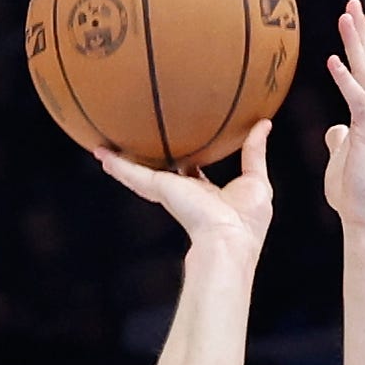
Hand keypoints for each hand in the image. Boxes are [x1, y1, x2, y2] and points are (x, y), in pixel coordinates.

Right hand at [97, 120, 273, 259]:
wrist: (228, 239)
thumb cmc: (245, 221)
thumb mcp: (255, 179)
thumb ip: (254, 152)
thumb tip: (263, 125)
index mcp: (207, 194)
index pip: (193, 175)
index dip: (188, 164)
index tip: (183, 148)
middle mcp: (184, 194)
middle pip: (161, 175)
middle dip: (149, 163)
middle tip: (135, 146)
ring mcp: (168, 193)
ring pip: (139, 175)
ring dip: (121, 164)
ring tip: (104, 151)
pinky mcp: (159, 189)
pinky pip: (132, 174)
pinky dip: (117, 164)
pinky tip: (101, 153)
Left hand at [320, 4, 364, 239]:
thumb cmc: (352, 188)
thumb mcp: (342, 154)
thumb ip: (340, 138)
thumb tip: (334, 129)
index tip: (363, 17)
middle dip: (361, 32)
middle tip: (355, 2)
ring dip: (355, 44)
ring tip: (347, 16)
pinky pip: (356, 101)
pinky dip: (345, 80)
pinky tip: (334, 61)